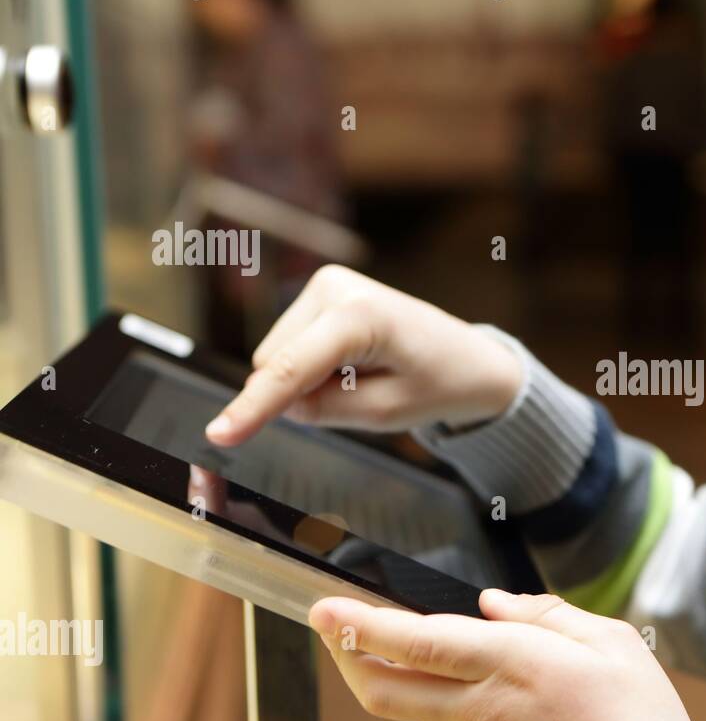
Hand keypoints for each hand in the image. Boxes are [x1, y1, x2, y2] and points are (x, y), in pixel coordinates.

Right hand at [204, 264, 522, 445]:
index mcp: (360, 315)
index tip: (219, 435)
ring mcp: (327, 284)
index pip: (291, 369)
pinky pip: (290, 346)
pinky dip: (315, 366)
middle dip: (303, 393)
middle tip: (365, 393)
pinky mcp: (322, 292)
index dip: (253, 407)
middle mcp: (336, 287)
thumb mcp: (385, 413)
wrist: (470, 360)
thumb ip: (323, 410)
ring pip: (277, 356)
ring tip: (366, 374)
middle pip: (275, 363)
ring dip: (311, 379)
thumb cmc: (440, 383)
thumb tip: (274, 401)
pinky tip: (357, 362)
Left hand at [309, 590, 705, 720]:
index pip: (414, 640)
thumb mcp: (614, 646)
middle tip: (336, 628)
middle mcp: (482, 713)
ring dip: (418, 686)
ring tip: (473, 678)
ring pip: (415, 713)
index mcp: (515, 665)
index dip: (360, 622)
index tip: (328, 606)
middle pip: (382, 687)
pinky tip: (497, 720)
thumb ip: (547, 614)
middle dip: (346, 652)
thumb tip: (493, 603)